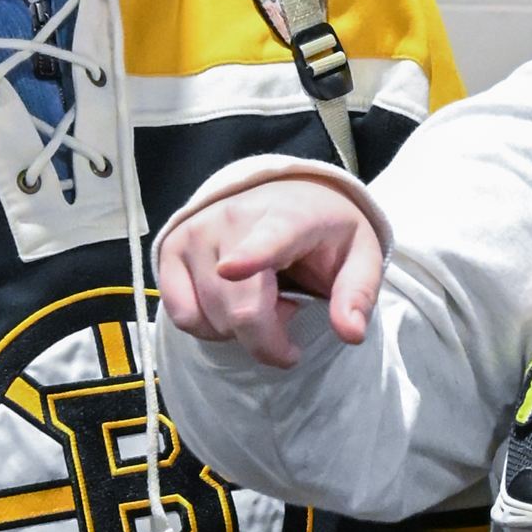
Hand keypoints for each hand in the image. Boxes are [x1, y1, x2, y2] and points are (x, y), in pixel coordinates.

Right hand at [156, 180, 385, 369]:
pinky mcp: (171, 248)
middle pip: (241, 310)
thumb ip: (358, 294)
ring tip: (262, 298)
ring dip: (241, 330)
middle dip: (270, 338)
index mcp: (288, 218)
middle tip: (290, 311)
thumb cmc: (324, 232)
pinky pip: (182, 316)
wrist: (287, 194)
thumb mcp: (361, 257)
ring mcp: (196, 233)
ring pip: (211, 320)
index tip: (232, 269)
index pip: (269, 239)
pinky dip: (209, 326)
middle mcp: (232, 219)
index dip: (250, 257)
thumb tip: (351, 333)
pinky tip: (229, 303)